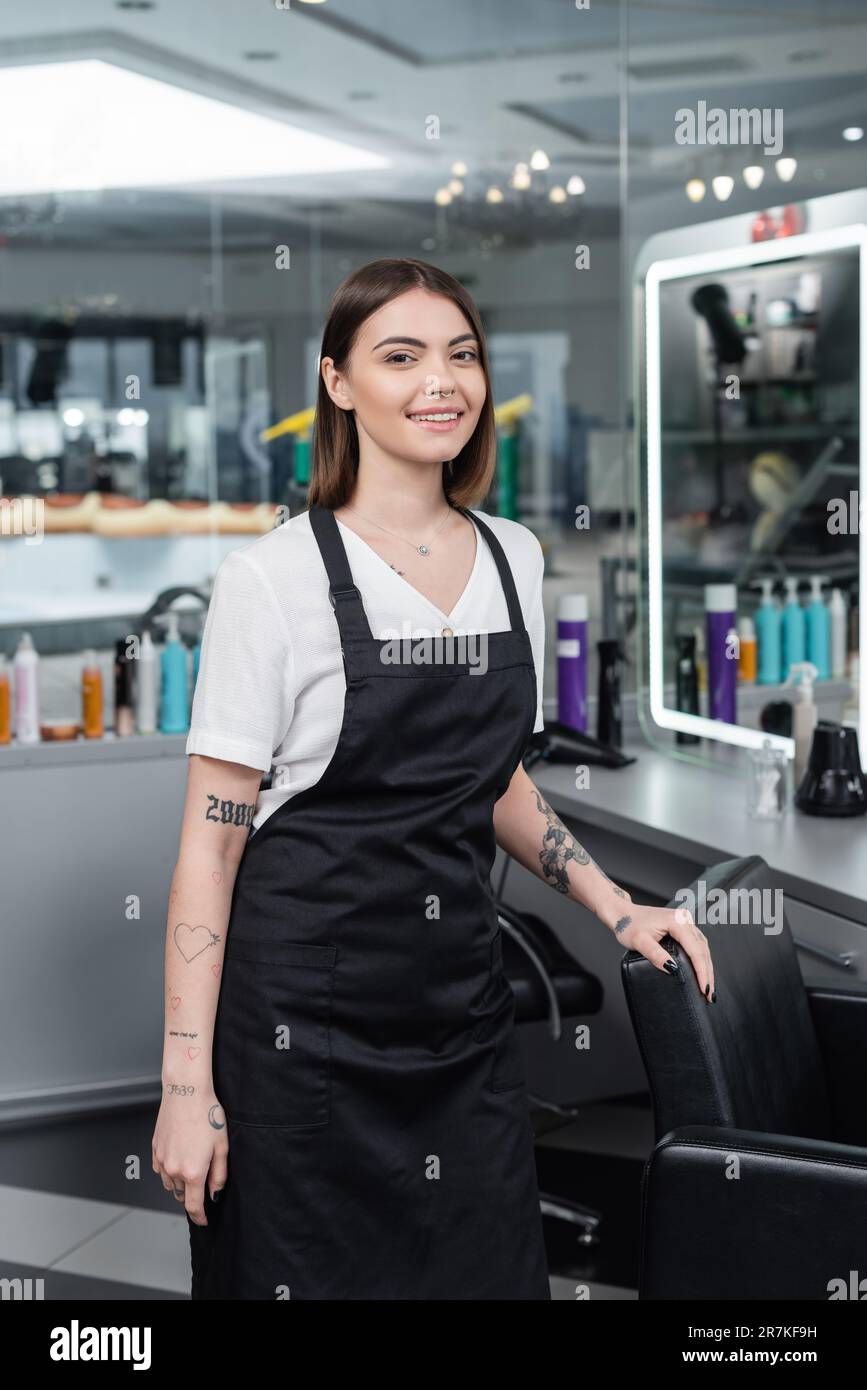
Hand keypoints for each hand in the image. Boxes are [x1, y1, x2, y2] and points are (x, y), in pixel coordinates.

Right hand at [152, 1087, 228, 1225]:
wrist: (186, 1092)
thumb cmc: (207, 1114)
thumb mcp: (222, 1146)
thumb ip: (219, 1175)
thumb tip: (214, 1194)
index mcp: (193, 1172)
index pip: (194, 1206)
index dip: (200, 1217)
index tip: (204, 1221)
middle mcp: (174, 1170)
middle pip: (182, 1196)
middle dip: (193, 1196)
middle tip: (204, 1185)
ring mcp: (162, 1160)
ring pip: (170, 1185)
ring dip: (181, 1185)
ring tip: (193, 1170)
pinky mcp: (155, 1149)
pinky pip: (161, 1171)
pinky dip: (169, 1172)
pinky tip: (179, 1160)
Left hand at [609, 901, 715, 1002]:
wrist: (623, 913)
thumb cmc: (629, 925)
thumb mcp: (639, 941)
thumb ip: (655, 955)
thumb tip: (672, 969)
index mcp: (677, 921)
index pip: (695, 950)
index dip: (701, 971)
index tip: (704, 989)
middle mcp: (684, 919)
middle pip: (702, 949)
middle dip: (707, 973)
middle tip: (709, 994)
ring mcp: (685, 922)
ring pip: (702, 947)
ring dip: (706, 967)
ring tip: (708, 986)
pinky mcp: (683, 926)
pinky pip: (697, 944)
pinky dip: (701, 959)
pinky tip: (703, 971)